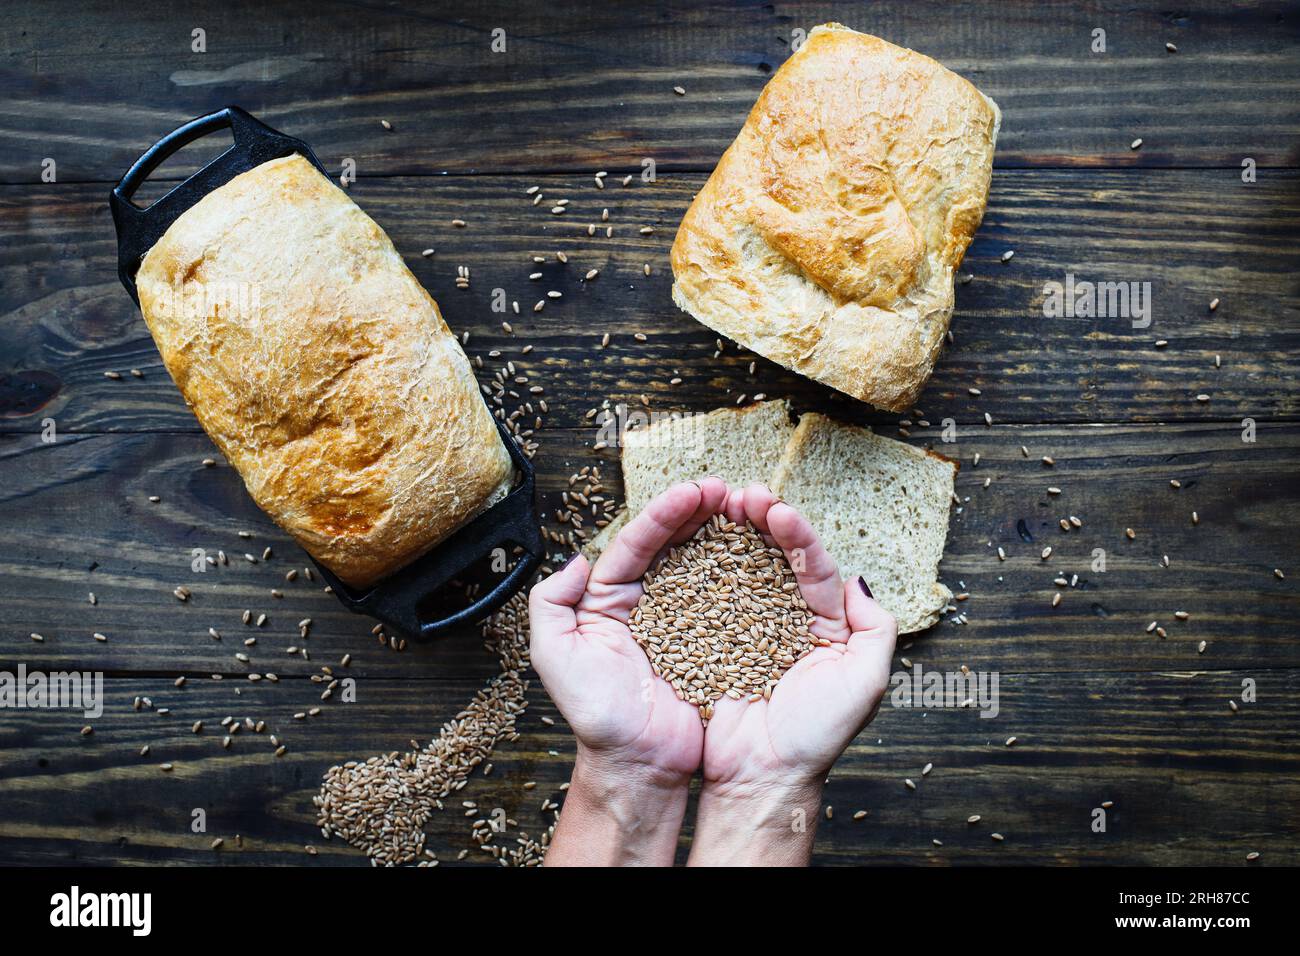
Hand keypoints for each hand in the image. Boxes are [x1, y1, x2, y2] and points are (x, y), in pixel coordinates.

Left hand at [529, 477, 728, 864]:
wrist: (638, 766)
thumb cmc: (596, 717)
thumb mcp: (553, 656)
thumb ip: (550, 603)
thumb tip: (577, 560)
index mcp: (609, 598)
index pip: (638, 542)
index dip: (665, 513)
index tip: (694, 491)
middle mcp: (648, 602)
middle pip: (676, 543)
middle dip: (700, 511)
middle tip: (728, 490)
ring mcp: (685, 621)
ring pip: (706, 563)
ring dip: (728, 533)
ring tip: (751, 508)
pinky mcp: (716, 643)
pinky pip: (733, 601)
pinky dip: (748, 574)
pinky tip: (766, 553)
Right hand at [688, 483, 896, 865]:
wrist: (763, 779)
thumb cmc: (817, 736)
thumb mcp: (866, 682)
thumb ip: (876, 628)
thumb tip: (858, 580)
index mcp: (824, 623)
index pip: (812, 565)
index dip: (796, 534)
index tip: (776, 509)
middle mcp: (785, 619)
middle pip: (773, 557)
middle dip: (759, 521)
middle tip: (743, 494)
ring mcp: (745, 628)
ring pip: (738, 569)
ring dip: (727, 534)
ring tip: (714, 504)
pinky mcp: (710, 641)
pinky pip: (704, 598)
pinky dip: (697, 568)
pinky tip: (687, 543)